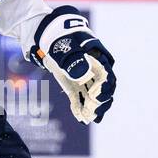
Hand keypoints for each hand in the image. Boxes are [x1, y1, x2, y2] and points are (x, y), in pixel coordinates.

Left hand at [33, 6, 115, 123]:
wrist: (50, 40)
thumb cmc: (62, 40)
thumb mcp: (67, 47)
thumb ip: (74, 59)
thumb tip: (82, 74)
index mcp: (98, 60)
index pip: (107, 76)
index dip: (104, 88)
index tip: (96, 95)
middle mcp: (95, 72)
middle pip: (104, 90)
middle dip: (100, 102)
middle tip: (93, 112)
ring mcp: (85, 80)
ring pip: (93, 97)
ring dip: (92, 109)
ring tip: (88, 118)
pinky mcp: (75, 87)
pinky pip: (79, 99)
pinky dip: (79, 108)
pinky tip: (80, 117)